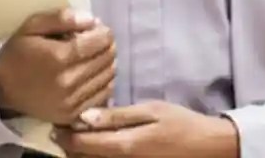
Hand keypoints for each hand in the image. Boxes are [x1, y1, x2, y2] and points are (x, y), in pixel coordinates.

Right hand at [0, 8, 115, 125]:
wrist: (0, 90)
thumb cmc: (17, 54)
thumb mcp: (32, 26)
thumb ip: (62, 18)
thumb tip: (91, 20)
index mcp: (58, 57)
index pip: (100, 41)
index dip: (103, 32)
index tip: (97, 29)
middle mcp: (68, 81)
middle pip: (107, 58)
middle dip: (106, 45)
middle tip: (95, 42)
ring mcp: (71, 101)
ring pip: (109, 75)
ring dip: (107, 62)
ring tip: (93, 56)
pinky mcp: (72, 114)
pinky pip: (104, 94)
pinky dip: (103, 81)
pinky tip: (92, 74)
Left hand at [52, 101, 238, 157]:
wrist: (206, 147)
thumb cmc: (180, 123)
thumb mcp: (152, 111)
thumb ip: (117, 116)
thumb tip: (84, 116)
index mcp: (124, 146)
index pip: (80, 144)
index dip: (64, 133)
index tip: (58, 120)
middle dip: (68, 144)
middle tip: (66, 126)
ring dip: (78, 152)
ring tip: (80, 135)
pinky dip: (93, 157)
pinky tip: (98, 145)